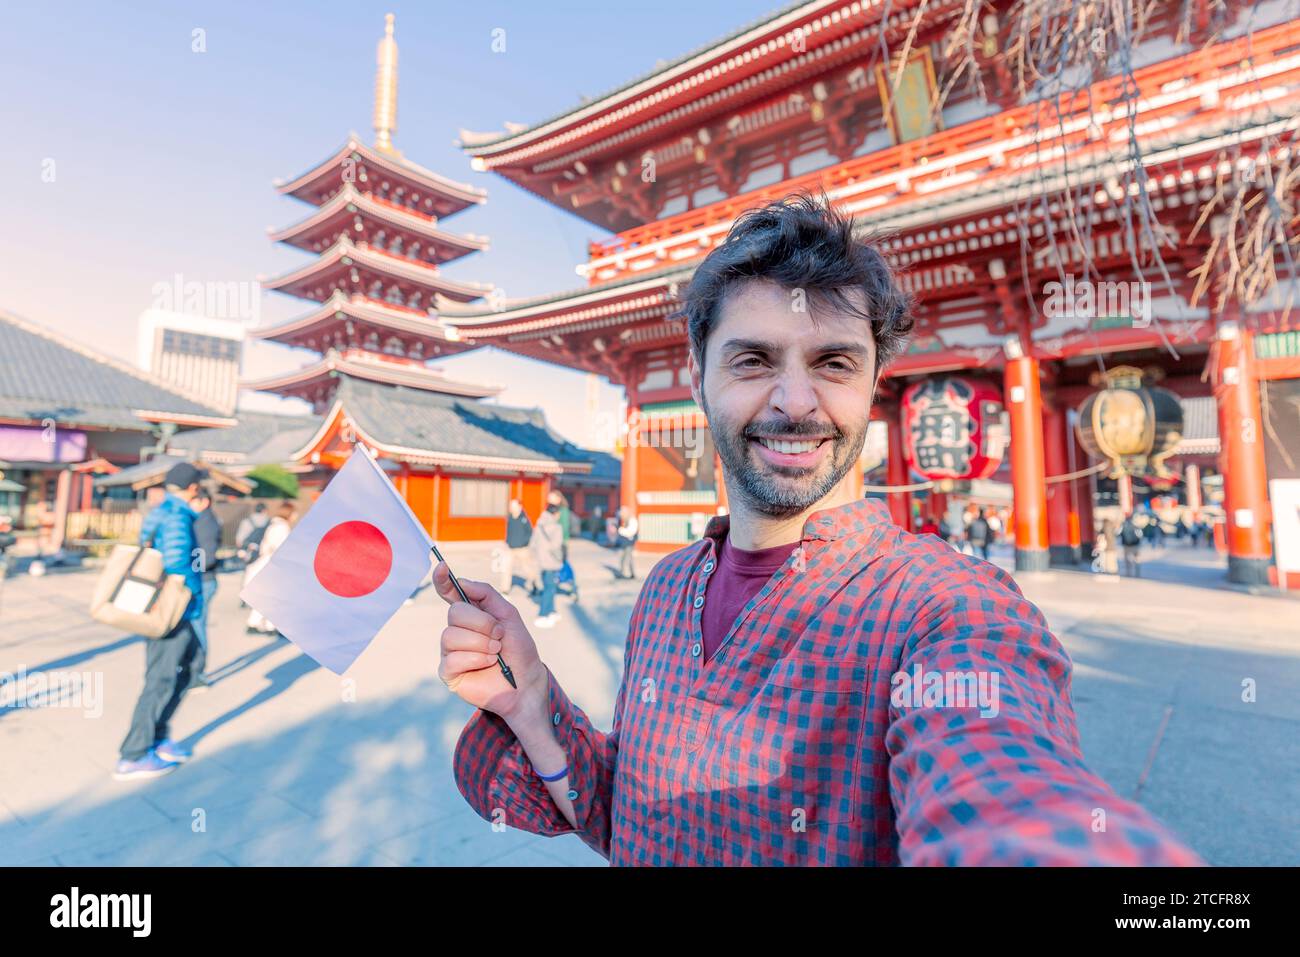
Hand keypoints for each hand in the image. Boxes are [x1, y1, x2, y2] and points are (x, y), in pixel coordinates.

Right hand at [432, 561, 545, 720]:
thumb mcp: (508, 615)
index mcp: (471, 615)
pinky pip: (451, 658)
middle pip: (454, 613)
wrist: (525, 682)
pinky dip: (475, 659)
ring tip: (495, 652)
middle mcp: (457, 630)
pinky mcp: (448, 671)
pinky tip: (486, 664)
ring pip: (451, 636)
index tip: (441, 567)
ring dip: (481, 644)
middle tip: (499, 636)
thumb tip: (461, 581)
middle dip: (482, 623)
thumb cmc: (518, 649)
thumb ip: (486, 595)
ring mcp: (450, 651)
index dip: (442, 581)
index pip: (449, 594)